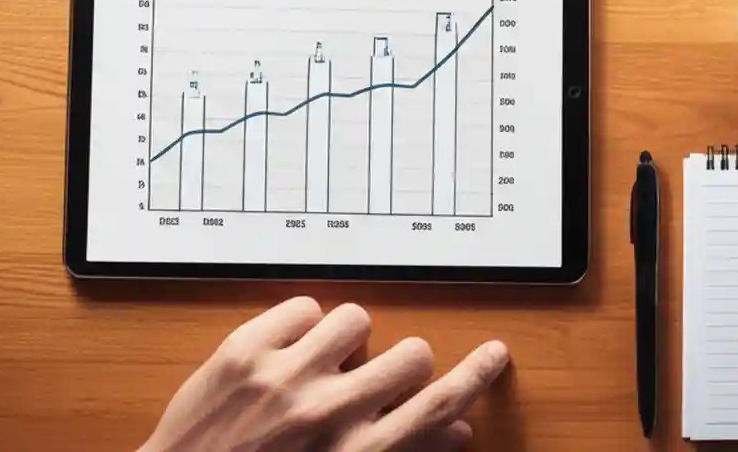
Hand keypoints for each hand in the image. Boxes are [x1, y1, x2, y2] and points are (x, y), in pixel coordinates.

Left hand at [139, 297, 509, 451]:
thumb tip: (459, 432)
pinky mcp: (244, 351)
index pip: (436, 406)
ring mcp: (284, 378)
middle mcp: (328, 415)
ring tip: (322, 364)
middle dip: (403, 364)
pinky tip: (285, 354)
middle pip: (410, 356)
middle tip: (374, 379)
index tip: (494, 354)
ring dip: (349, 341)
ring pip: (357, 320)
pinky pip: (303, 306)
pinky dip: (301, 325)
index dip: (474, 376)